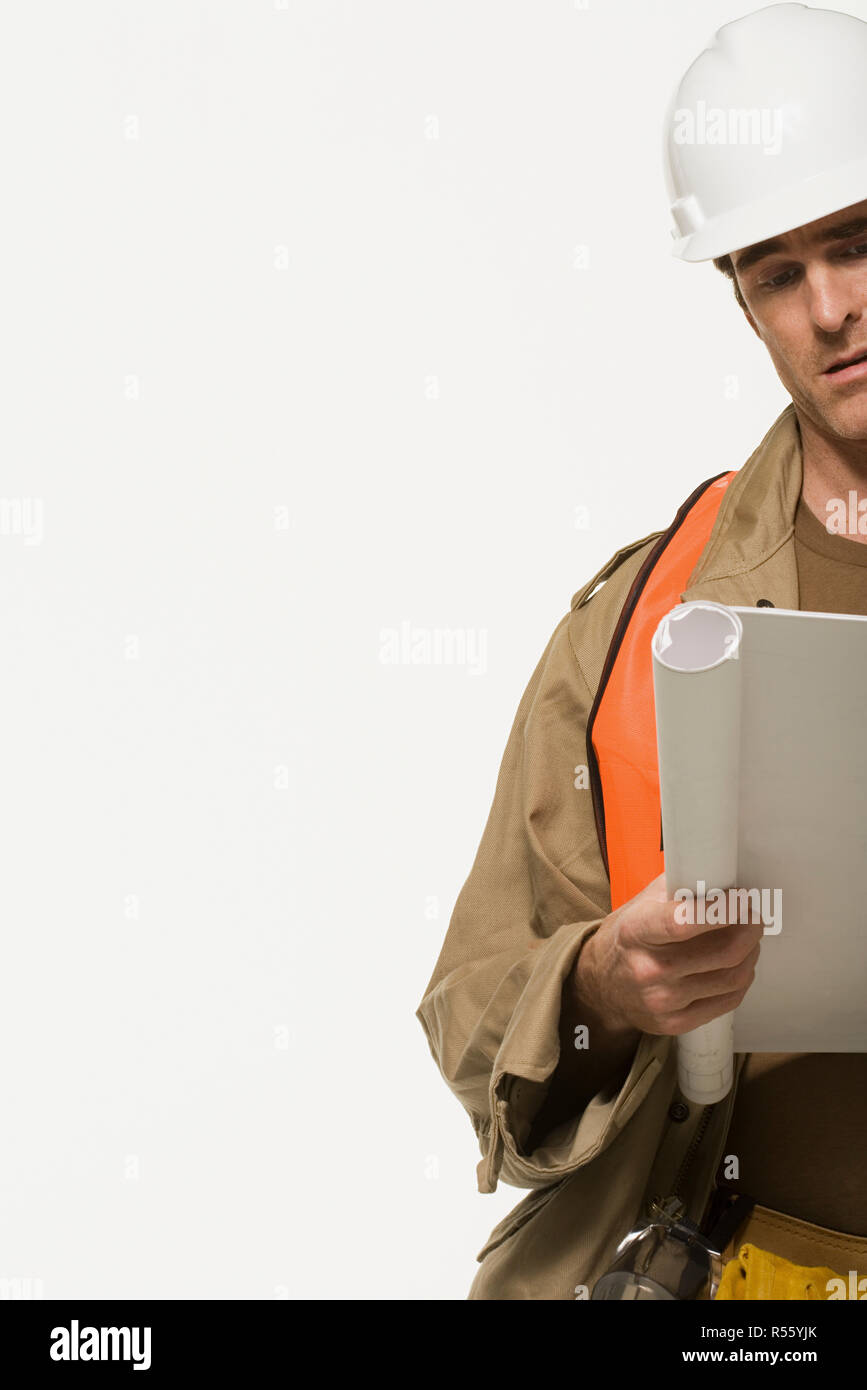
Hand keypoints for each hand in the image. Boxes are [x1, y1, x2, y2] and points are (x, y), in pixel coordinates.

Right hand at [574, 872, 762, 1036]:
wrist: (602, 983)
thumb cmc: (628, 937)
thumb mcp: (642, 903)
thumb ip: (680, 887)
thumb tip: (722, 874)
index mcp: (636, 932)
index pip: (683, 922)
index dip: (722, 910)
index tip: (740, 898)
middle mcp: (647, 970)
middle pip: (722, 953)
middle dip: (749, 929)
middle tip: (752, 916)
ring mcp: (662, 1001)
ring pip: (732, 977)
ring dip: (750, 953)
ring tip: (747, 940)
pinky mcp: (675, 1023)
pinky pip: (728, 1001)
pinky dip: (742, 980)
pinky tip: (737, 965)